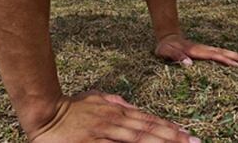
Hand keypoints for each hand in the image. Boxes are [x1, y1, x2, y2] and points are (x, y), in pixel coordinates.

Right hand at [30, 91, 198, 142]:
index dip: (168, 127)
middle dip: (173, 137)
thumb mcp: (94, 98)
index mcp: (116, 110)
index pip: (148, 119)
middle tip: (194, 142)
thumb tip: (128, 104)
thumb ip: (113, 101)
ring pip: (138, 139)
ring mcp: (104, 132)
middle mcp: (114, 121)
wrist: (44, 112)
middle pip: (148, 130)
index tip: (186, 133)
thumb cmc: (69, 108)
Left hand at [155, 34, 237, 66]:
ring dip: (236, 56)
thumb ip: (177, 57)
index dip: (225, 61)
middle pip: (223, 53)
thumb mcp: (167, 52)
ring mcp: (206, 49)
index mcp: (196, 51)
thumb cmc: (166, 47)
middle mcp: (204, 49)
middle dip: (237, 57)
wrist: (167, 37)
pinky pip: (220, 54)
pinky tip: (237, 61)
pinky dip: (230, 57)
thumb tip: (189, 64)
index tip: (236, 65)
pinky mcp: (206, 51)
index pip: (213, 56)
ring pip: (224, 52)